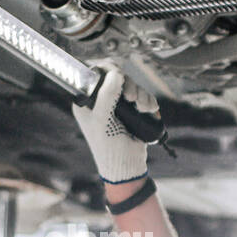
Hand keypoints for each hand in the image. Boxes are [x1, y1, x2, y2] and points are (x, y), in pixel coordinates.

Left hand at [71, 60, 160, 183]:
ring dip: (141, 94)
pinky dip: (148, 100)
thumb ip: (107, 96)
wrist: (127, 166)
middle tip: (132, 99)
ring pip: (132, 85)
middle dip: (130, 85)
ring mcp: (117, 105)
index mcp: (86, 101)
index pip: (96, 73)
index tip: (119, 76)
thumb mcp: (103, 120)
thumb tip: (116, 73)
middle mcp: (100, 100)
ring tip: (143, 108)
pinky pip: (142, 95)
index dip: (109, 70)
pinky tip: (149, 110)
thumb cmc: (109, 147)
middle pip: (118, 76)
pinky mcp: (132, 110)